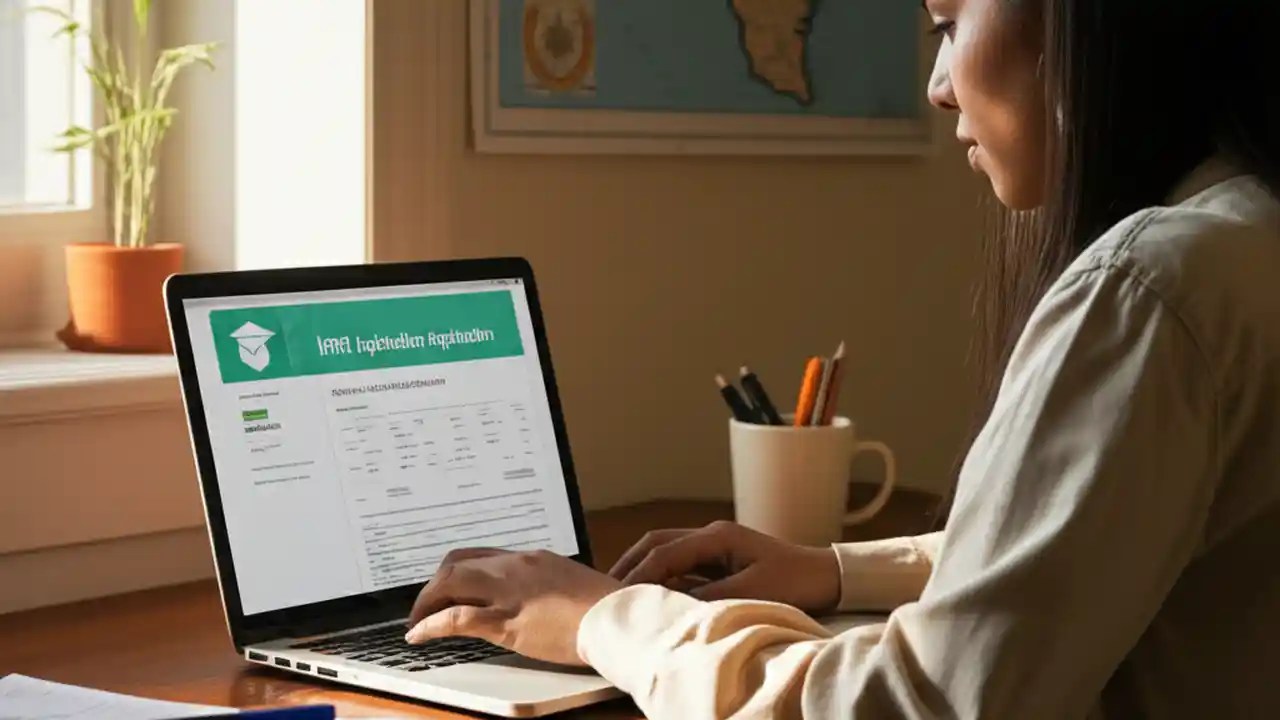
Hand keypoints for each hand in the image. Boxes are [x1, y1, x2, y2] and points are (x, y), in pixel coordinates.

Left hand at [405, 548, 623, 666]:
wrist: (618, 618)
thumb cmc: (607, 607)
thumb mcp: (573, 585)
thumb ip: (550, 586)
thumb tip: (541, 597)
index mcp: (533, 558)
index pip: (482, 555)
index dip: (456, 570)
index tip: (447, 585)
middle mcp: (516, 568)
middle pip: (457, 564)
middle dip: (435, 585)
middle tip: (425, 605)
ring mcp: (510, 593)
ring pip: (450, 584)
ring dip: (425, 603)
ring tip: (416, 622)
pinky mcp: (507, 623)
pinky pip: (456, 619)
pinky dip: (430, 626)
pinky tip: (419, 636)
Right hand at [610, 520, 841, 612]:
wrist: (826, 576)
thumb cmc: (794, 580)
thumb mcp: (751, 591)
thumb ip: (709, 597)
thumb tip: (672, 604)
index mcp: (716, 535)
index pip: (664, 553)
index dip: (639, 574)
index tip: (619, 594)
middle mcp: (711, 534)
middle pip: (658, 542)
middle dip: (631, 562)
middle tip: (608, 586)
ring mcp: (716, 545)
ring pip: (667, 550)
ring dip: (644, 567)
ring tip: (623, 590)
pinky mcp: (721, 559)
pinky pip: (682, 564)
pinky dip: (663, 575)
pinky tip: (654, 593)